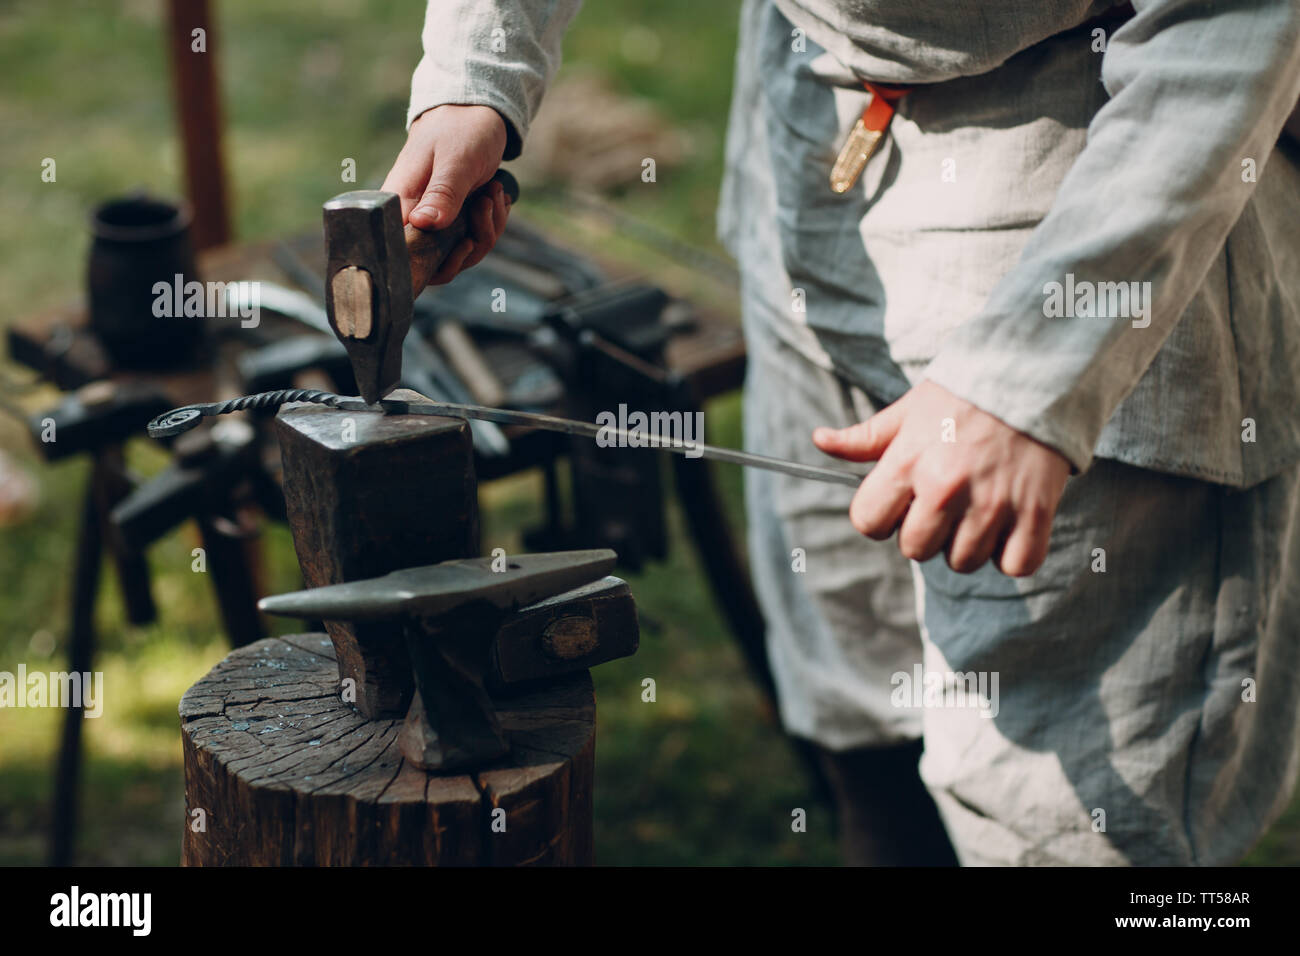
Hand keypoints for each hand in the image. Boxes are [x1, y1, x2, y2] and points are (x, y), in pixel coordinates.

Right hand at [381, 104, 511, 286]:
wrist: (477, 112)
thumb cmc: (461, 130)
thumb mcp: (456, 161)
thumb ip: (441, 194)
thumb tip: (423, 225)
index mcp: (401, 202)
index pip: (403, 253)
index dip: (433, 263)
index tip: (464, 242)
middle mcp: (414, 217)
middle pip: (438, 262)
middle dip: (473, 242)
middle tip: (484, 204)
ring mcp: (436, 220)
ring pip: (462, 252)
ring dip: (488, 227)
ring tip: (492, 192)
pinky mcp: (454, 219)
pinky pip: (474, 239)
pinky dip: (492, 222)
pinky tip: (495, 196)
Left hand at [812, 380, 1070, 576]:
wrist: (1031, 377)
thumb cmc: (961, 398)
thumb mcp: (907, 412)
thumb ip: (863, 439)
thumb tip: (820, 440)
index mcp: (907, 463)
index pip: (868, 522)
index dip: (879, 516)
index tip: (899, 503)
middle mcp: (945, 488)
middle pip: (915, 550)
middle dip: (924, 533)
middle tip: (943, 505)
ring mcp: (992, 504)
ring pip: (962, 562)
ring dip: (968, 544)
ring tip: (978, 508)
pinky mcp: (1034, 514)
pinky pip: (1014, 566)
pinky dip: (1011, 554)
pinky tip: (1009, 523)